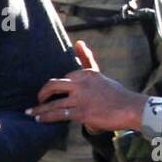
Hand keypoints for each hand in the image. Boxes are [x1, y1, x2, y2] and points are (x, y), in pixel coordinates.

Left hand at [30, 62, 145, 133]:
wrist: (131, 109)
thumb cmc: (117, 94)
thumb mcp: (100, 73)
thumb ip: (87, 58)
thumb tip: (78, 42)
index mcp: (85, 73)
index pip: (64, 78)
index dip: (57, 87)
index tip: (51, 92)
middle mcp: (81, 83)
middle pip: (53, 85)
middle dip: (42, 93)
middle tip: (37, 99)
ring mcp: (81, 98)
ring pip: (54, 103)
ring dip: (40, 108)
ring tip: (31, 112)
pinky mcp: (82, 113)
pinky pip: (59, 114)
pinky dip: (46, 116)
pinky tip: (39, 119)